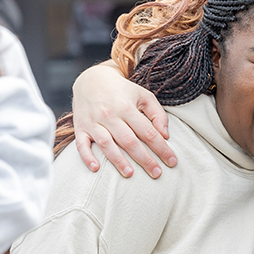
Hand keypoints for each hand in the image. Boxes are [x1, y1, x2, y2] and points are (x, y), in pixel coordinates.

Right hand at [71, 63, 176, 177]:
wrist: (91, 79)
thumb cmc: (122, 91)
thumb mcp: (143, 95)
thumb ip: (157, 114)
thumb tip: (165, 135)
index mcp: (127, 107)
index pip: (148, 132)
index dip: (161, 147)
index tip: (172, 161)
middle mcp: (110, 115)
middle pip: (129, 141)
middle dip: (145, 159)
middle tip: (157, 173)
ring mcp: (93, 122)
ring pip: (107, 144)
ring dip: (118, 160)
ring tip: (130, 174)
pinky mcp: (81, 128)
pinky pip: (81, 144)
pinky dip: (87, 157)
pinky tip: (96, 168)